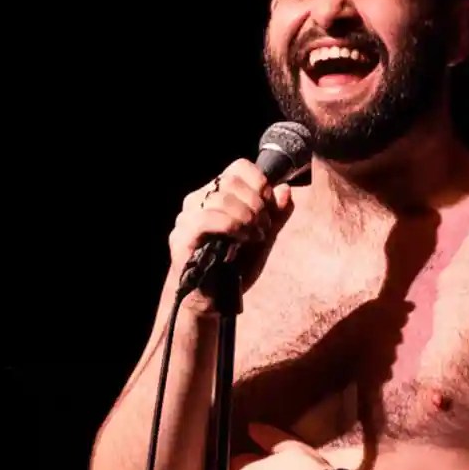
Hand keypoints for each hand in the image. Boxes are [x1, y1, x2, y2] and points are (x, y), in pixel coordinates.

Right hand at [169, 160, 293, 314]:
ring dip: (246, 216)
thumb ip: (276, 216)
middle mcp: (199, 200)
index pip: (238, 167)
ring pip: (220, 197)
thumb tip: (286, 189)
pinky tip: (242, 239)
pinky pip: (206, 217)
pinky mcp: (182, 236)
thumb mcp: (263, 240)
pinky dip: (231, 225)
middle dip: (256, 203)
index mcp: (218, 194)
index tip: (270, 206)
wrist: (213, 302)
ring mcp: (187, 217)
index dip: (260, 182)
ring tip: (255, 236)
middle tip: (264, 228)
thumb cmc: (234, 268)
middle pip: (231, 180)